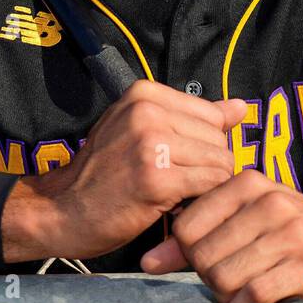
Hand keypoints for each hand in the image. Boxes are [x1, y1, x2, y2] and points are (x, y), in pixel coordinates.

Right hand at [1, 80, 243, 261]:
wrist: (61, 209)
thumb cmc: (102, 175)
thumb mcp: (141, 132)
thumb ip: (193, 118)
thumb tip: (241, 107)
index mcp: (144, 93)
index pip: (211, 115)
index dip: (202, 145)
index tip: (178, 162)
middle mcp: (148, 111)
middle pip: (219, 139)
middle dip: (207, 167)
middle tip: (177, 183)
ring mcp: (152, 143)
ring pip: (220, 162)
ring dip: (206, 186)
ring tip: (175, 195)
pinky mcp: (157, 178)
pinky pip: (210, 185)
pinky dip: (201, 201)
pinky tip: (175, 206)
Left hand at [139, 168, 302, 302]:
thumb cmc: (295, 236)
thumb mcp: (247, 224)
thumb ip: (197, 239)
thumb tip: (149, 261)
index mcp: (249, 182)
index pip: (188, 224)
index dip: (187, 253)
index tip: (205, 262)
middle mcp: (269, 201)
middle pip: (204, 254)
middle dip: (207, 278)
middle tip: (224, 284)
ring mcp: (289, 232)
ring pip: (225, 276)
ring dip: (224, 298)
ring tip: (234, 298)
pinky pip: (253, 295)